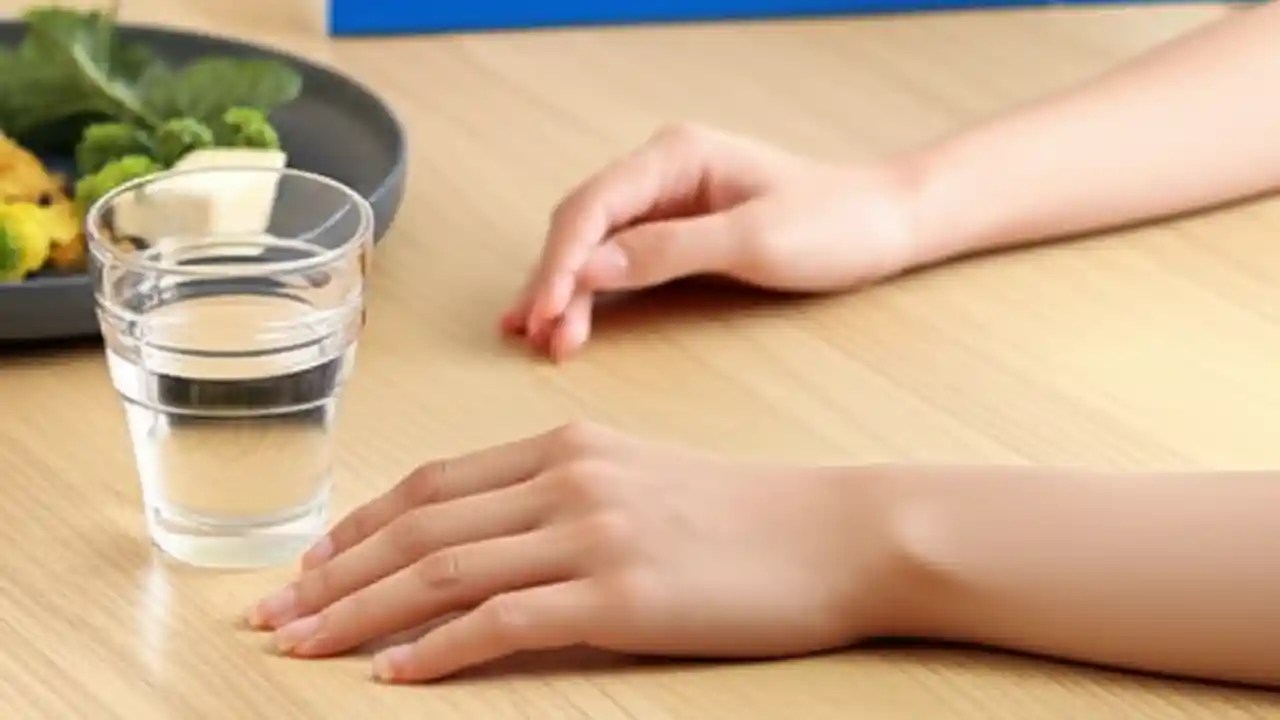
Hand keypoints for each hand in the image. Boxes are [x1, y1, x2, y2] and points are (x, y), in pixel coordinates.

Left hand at [248, 422, 907, 682]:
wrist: (835, 532)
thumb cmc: (743, 512)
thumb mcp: (640, 480)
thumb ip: (563, 495)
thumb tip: (490, 540)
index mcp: (566, 445)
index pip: (433, 484)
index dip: (359, 525)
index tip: (311, 562)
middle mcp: (566, 479)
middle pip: (418, 527)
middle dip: (334, 572)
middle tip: (273, 612)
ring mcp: (591, 535)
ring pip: (442, 573)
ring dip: (359, 613)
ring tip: (303, 645)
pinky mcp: (620, 596)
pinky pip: (501, 623)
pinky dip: (436, 651)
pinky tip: (395, 676)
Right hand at [503, 123, 921, 358]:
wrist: (883, 224)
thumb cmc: (834, 223)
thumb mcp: (754, 240)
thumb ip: (669, 251)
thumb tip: (589, 269)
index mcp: (677, 155)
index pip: (595, 206)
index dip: (562, 260)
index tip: (546, 310)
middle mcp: (663, 172)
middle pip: (583, 225)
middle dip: (556, 280)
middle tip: (537, 336)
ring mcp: (667, 202)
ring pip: (595, 246)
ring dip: (567, 291)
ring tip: (543, 340)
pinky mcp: (677, 234)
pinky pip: (620, 261)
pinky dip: (592, 293)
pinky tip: (566, 320)